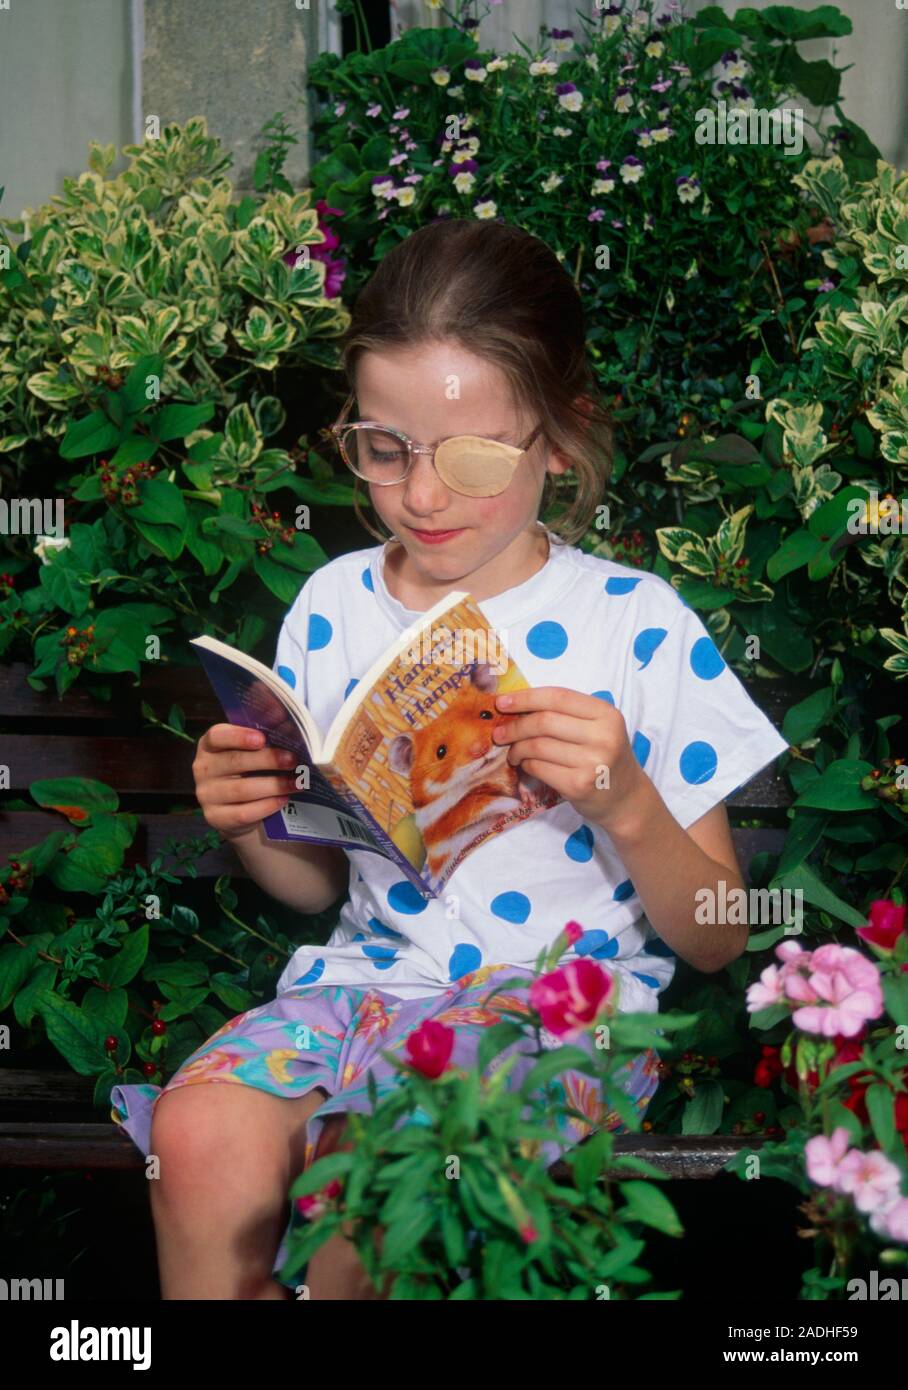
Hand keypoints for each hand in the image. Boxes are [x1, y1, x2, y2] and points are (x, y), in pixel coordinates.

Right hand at [193, 723, 297, 840]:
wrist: (236, 808)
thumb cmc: (246, 771)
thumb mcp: (250, 752)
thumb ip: (263, 735)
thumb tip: (282, 716)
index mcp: (210, 746)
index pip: (217, 736)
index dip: (239, 736)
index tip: (262, 738)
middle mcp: (203, 768)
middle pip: (235, 762)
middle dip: (268, 760)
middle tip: (292, 760)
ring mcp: (207, 795)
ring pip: (242, 789)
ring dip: (274, 785)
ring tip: (296, 783)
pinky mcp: (216, 817)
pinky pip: (244, 812)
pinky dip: (267, 806)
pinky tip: (283, 799)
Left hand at [493, 687, 649, 834]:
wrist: (625, 799)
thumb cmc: (603, 758)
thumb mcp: (596, 729)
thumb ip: (565, 714)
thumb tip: (515, 705)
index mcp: (606, 714)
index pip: (558, 697)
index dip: (525, 698)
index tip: (502, 703)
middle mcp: (604, 736)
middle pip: (544, 722)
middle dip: (515, 727)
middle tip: (499, 734)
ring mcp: (593, 762)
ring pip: (538, 746)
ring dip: (517, 749)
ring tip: (513, 753)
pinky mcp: (579, 785)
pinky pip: (538, 768)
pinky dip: (526, 765)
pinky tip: (526, 766)